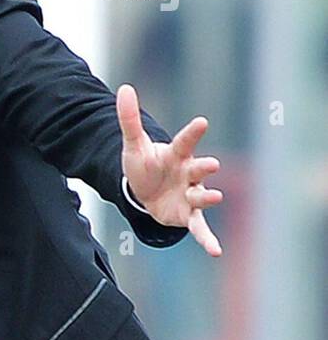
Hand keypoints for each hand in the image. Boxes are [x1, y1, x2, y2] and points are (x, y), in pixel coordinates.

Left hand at [117, 84, 222, 256]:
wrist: (145, 192)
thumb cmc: (145, 165)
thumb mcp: (133, 144)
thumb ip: (128, 119)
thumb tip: (124, 88)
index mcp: (177, 155)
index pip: (184, 142)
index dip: (192, 133)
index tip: (201, 122)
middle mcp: (189, 173)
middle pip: (198, 169)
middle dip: (204, 167)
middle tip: (210, 164)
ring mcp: (191, 195)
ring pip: (202, 195)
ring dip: (207, 196)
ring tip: (215, 196)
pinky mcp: (188, 215)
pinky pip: (200, 227)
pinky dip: (207, 239)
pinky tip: (215, 251)